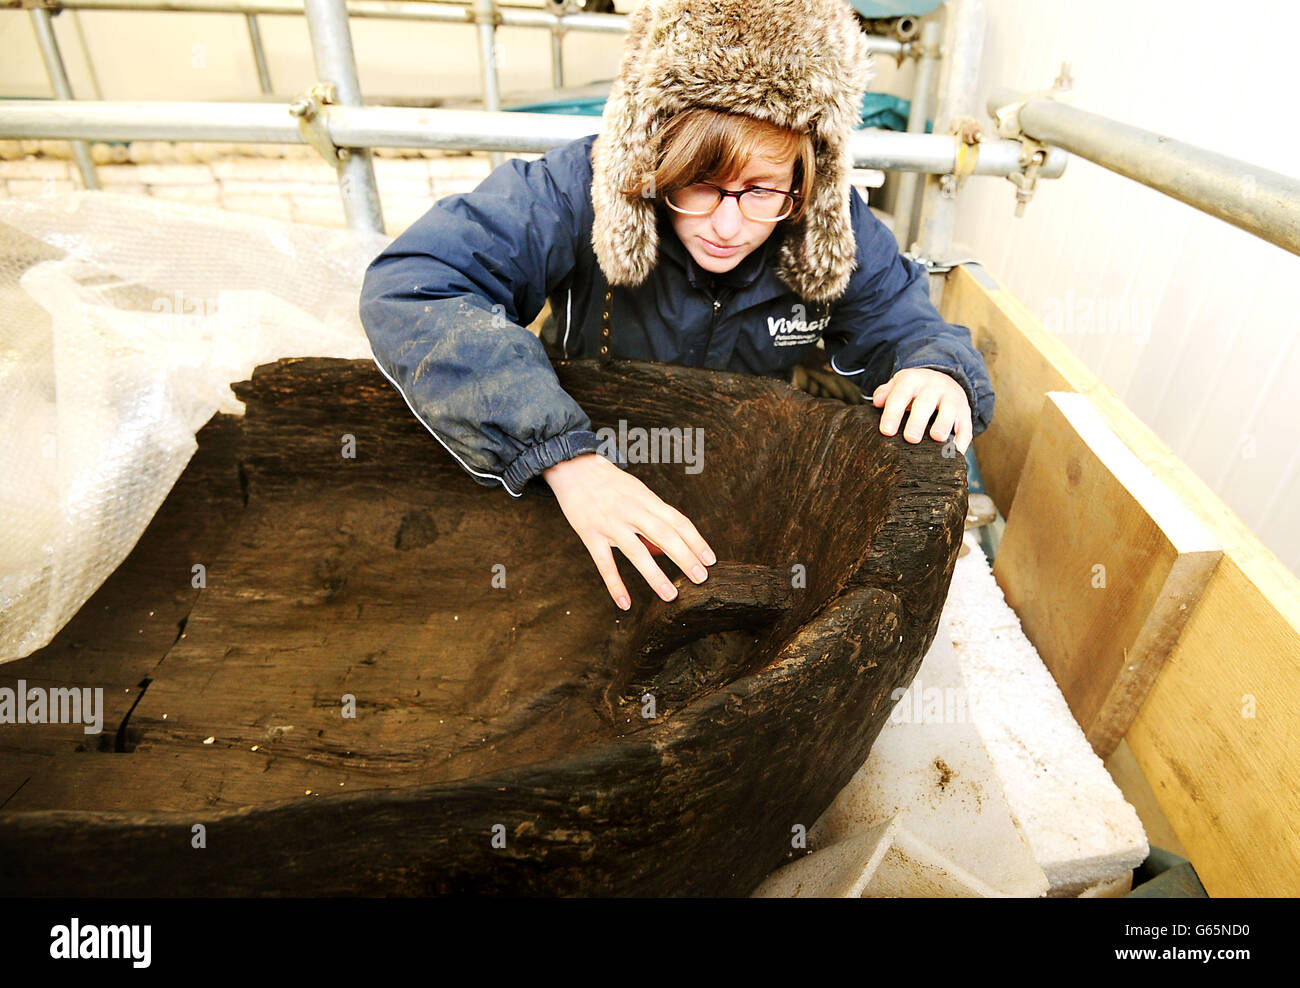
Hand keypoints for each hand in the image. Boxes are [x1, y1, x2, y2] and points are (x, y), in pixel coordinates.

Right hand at [542, 453, 715, 609]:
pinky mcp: (590, 534)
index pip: (677, 521)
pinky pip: (604, 563)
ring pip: (636, 551)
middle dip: (685, 557)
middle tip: (701, 578)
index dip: (695, 540)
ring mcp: (610, 523)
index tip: (710, 559)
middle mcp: (632, 510)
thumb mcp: (636, 493)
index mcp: (646, 500)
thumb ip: (652, 518)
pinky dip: (615, 584)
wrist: (573, 468)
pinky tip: (624, 603)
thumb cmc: (609, 483)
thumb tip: (664, 551)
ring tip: (670, 596)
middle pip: (664, 535)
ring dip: (655, 575)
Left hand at [868, 368, 972, 453]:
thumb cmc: (915, 390)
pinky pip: (966, 427)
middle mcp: (934, 387)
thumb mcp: (899, 384)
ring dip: (944, 425)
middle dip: (918, 421)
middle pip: (926, 403)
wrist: (943, 380)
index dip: (893, 413)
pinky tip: (955, 452)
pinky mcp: (965, 413)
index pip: (901, 395)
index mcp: (913, 380)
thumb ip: (885, 392)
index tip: (887, 431)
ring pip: (949, 411)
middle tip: (911, 438)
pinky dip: (962, 440)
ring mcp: (952, 399)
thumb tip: (877, 401)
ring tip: (937, 439)